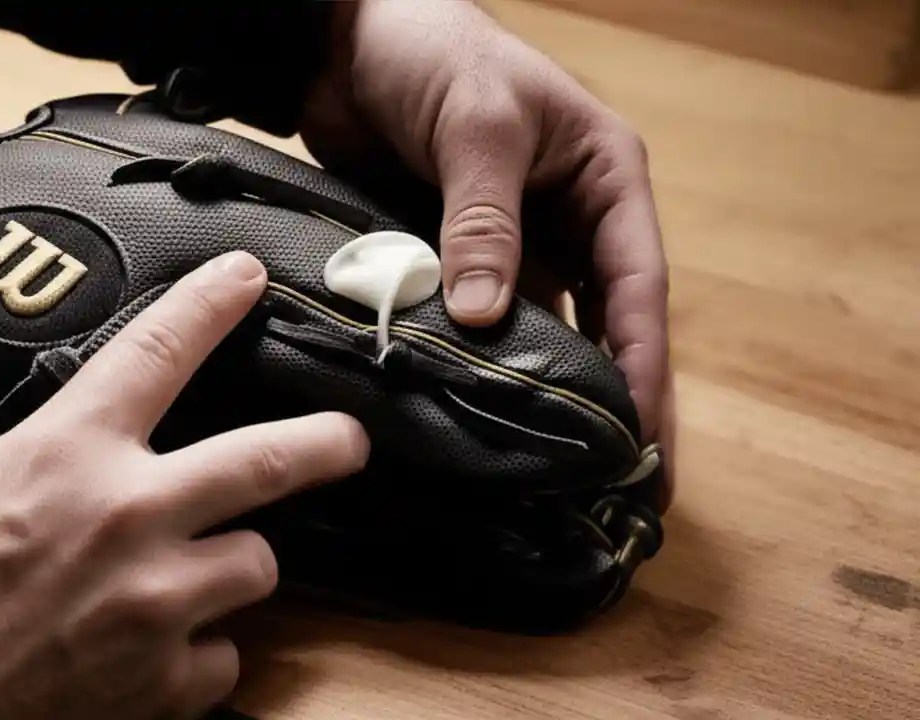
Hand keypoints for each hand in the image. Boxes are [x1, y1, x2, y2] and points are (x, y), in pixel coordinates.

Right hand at [0, 252, 369, 719]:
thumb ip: (2, 466)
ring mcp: (157, 603)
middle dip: (323, 442)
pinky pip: (220, 660)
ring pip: (255, 565)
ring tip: (195, 576)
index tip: (246, 277)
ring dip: (232, 566)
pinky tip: (159, 655)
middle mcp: (131, 518)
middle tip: (351, 440)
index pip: (157, 351)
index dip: (210, 304)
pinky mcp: (162, 683)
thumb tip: (25, 461)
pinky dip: (197, 655)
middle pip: (265, 462)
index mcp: (69, 455)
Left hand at [302, 0, 672, 502]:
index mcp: (604, 178)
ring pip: (541, 332)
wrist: (345, 38)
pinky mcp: (453, 255)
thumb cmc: (432, 52)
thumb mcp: (476, 128)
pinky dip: (479, 366)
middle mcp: (568, 217)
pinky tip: (480, 419)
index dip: (644, 367)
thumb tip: (488, 319)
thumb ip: (485, 221)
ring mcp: (512, 242)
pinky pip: (476, 320)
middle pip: (603, 326)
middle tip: (622, 491)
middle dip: (614, 404)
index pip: (637, 287)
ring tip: (555, 478)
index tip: (643, 443)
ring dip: (545, 397)